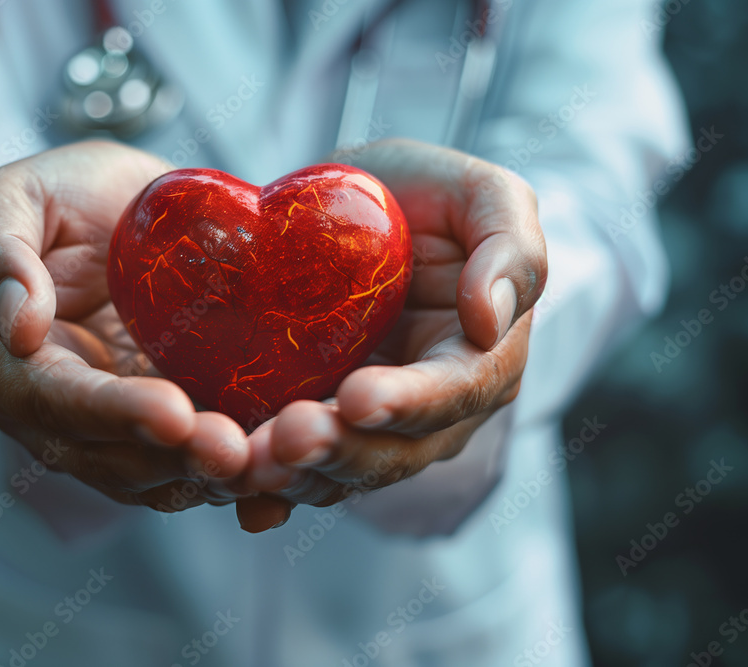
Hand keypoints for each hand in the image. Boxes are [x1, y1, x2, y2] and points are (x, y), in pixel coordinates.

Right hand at [0, 141, 250, 512]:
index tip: (173, 413)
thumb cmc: (60, 196)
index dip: (114, 413)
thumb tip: (16, 327)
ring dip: (206, 476)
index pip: (54, 402)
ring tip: (261, 465)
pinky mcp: (158, 431)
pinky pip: (189, 465)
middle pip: (108, 456)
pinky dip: (228, 475)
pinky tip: (273, 470)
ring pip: (152, 476)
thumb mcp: (13, 198)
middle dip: (172, 459)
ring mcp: (105, 432)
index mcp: (1, 365)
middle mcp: (48, 416)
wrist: (119, 213)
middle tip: (234, 451)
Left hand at [236, 139, 546, 528]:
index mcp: (478, 361)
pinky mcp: (312, 424)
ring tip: (246, 462)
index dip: (409, 402)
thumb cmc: (424, 195)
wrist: (345, 209)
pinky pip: (290, 468)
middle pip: (390, 451)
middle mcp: (427, 412)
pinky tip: (237, 498)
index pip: (454, 393)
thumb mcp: (481, 195)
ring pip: (337, 472)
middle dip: (340, 451)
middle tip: (288, 438)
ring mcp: (366, 427)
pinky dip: (267, 492)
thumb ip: (509, 246)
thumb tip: (491, 321)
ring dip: (293, 477)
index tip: (357, 396)